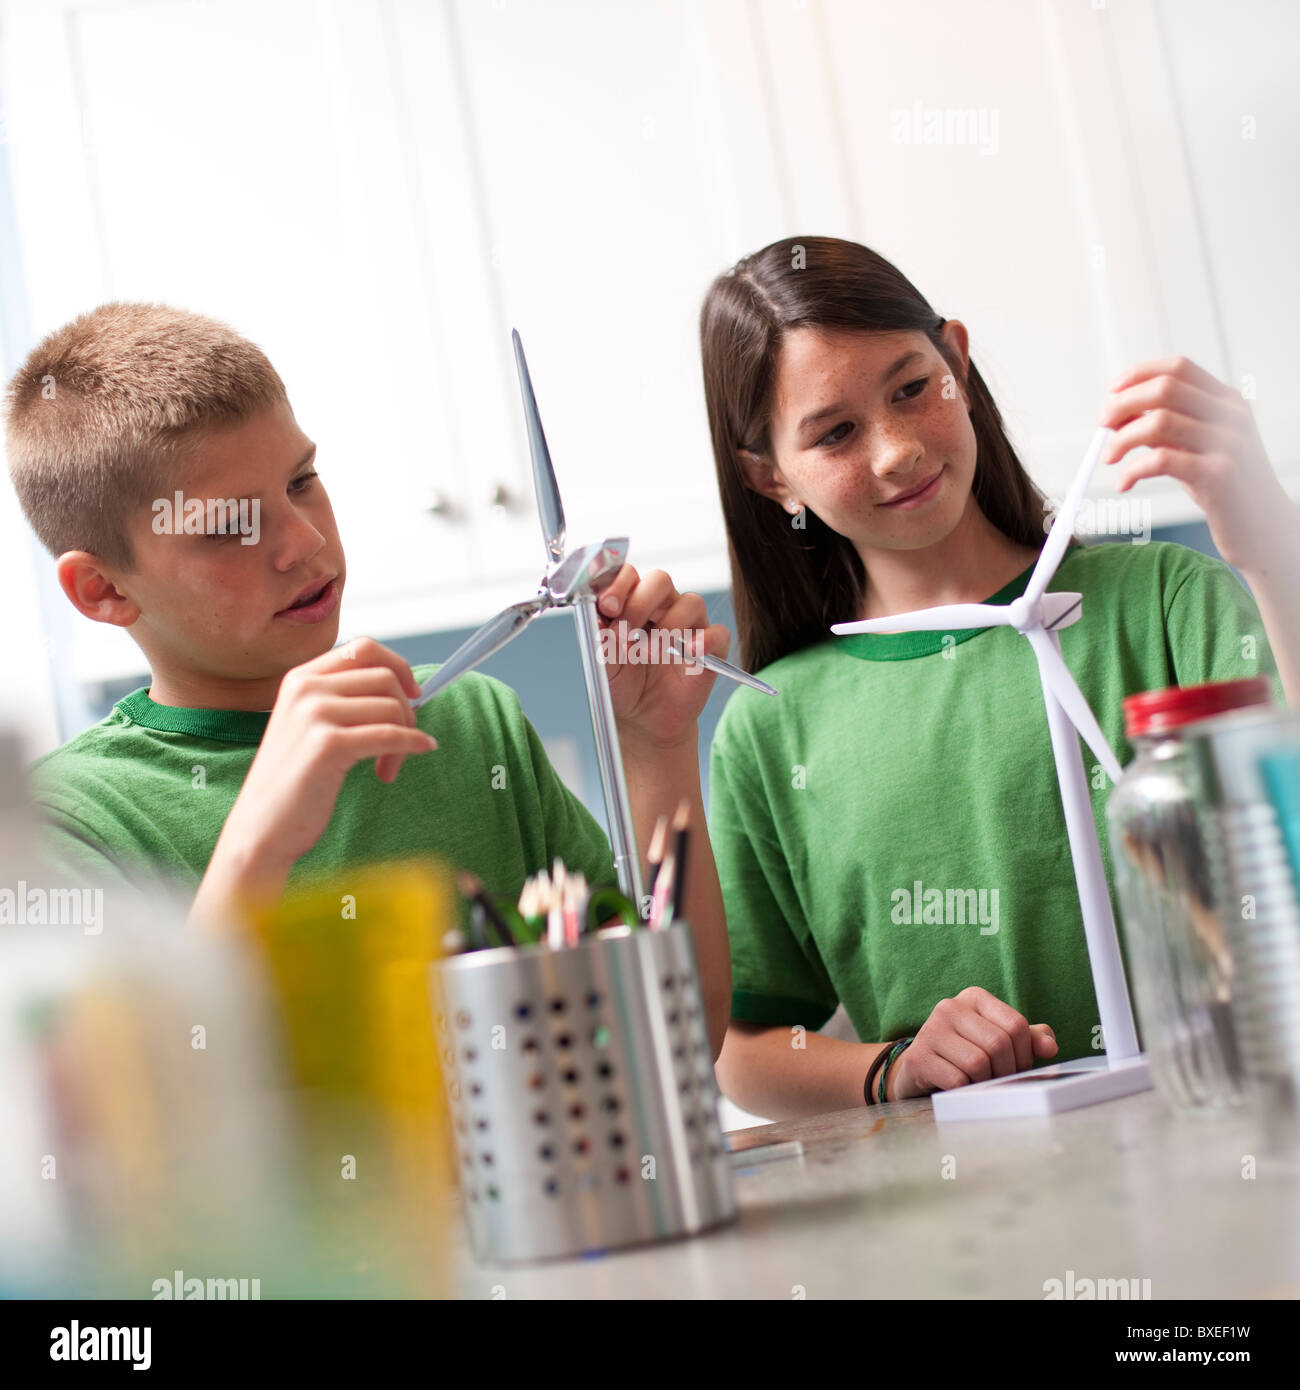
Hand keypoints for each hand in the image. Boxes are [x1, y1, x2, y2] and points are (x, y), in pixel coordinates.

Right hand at [216, 637, 436, 875]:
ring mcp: (314, 714)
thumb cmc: (295, 781)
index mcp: (301, 678)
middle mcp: (305, 688)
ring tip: (389, 766)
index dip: (398, 666)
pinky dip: (412, 744)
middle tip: (402, 743)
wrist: (261, 828)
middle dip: (407, 710)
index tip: (414, 692)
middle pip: (385, 677)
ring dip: (406, 737)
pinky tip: (413, 756)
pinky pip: (391, 734)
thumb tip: (406, 686)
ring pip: (393, 707)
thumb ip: (345, 700)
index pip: (364, 648)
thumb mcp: (311, 726)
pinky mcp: (327, 745)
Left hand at [595, 565, 731, 749]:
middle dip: (640, 603)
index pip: (629, 576)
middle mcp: (662, 608)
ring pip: (690, 602)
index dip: (618, 585)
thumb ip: (601, 642)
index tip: (607, 606)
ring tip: (649, 654)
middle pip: (660, 581)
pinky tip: (690, 653)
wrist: (642, 721)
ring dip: (668, 625)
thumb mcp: (603, 667)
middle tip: (625, 631)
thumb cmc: (623, 686)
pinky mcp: (711, 649)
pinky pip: (718, 633)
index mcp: (632, 603)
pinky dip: (706, 640)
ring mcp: (689, 626)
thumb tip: (597, 619)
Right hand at [886, 986, 1056, 1099]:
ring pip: (978, 1063)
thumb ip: (1027, 1038)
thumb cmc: (966, 1052)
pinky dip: (965, 1091)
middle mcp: (950, 1007)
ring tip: (979, 1083)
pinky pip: (957, 1080)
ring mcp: (931, 1030)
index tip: (1017, 1067)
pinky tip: (959, 1087)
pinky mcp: (919, 1057)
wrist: (920, 1068)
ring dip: (985, 1082)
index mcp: (975, 998)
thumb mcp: (997, 1039)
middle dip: (1006, 1071)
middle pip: (999, 1044)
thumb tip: (1050, 1046)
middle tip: (999, 1080)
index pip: (1016, 1025)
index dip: (1025, 1054)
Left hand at [1099, 356, 1291, 572]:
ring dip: (1122, 439)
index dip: (1139, 375)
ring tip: (1109, 457)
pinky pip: (1160, 460)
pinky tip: (1124, 483)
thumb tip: (1117, 414)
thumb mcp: (1196, 448)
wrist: (1264, 528)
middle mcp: (1231, 416)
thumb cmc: (1223, 487)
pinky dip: (1132, 470)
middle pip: (1165, 388)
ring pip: (1158, 421)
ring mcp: (1228, 444)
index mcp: (1227, 401)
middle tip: (1102, 424)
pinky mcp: (1218, 475)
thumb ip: (1164, 428)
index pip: (1179, 368)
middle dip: (1123, 404)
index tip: (1111, 391)